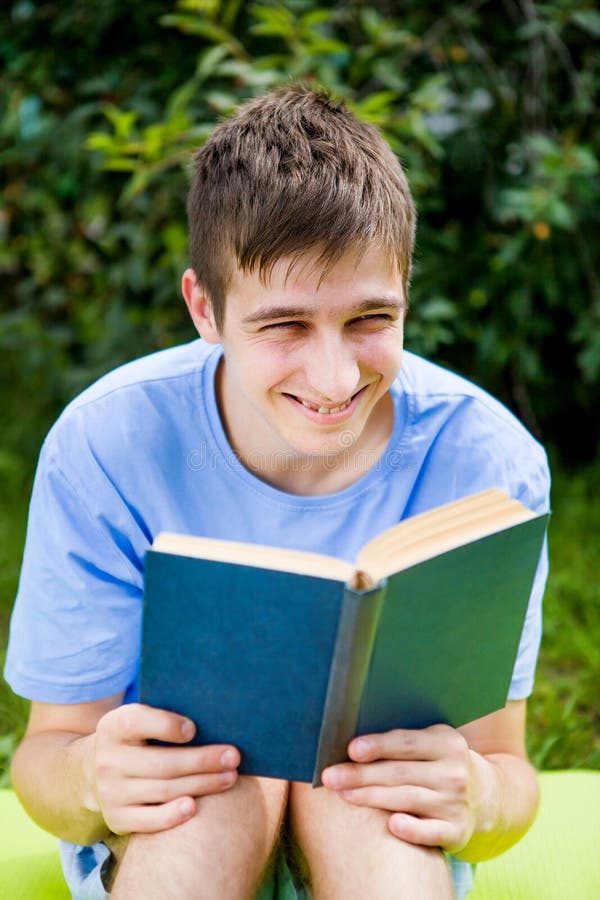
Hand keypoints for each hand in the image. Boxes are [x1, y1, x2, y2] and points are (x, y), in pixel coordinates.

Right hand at [87, 703, 239, 834]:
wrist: (96, 771)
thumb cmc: (136, 739)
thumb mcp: (138, 719)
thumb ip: (163, 716)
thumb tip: (213, 718)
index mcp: (114, 726)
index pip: (137, 722)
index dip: (166, 725)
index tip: (194, 729)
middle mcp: (108, 760)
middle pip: (162, 763)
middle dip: (202, 760)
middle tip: (233, 757)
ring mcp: (111, 792)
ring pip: (163, 790)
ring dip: (202, 784)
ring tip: (229, 777)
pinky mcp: (117, 819)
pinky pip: (149, 821)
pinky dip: (172, 815)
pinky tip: (195, 806)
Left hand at [321, 724, 493, 853]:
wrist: (487, 796)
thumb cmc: (439, 763)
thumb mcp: (432, 743)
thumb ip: (402, 740)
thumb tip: (352, 739)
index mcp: (447, 742)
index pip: (407, 742)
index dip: (379, 745)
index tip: (351, 749)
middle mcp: (454, 772)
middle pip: (401, 773)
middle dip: (362, 774)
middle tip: (330, 776)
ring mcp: (456, 803)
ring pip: (408, 799)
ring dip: (372, 797)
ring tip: (343, 795)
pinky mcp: (457, 831)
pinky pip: (432, 832)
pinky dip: (412, 829)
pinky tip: (391, 824)